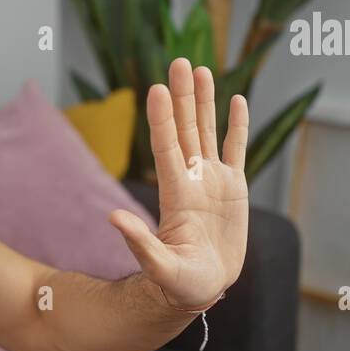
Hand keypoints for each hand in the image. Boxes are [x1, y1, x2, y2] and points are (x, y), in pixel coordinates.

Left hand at [109, 57, 249, 309]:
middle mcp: (192, 179)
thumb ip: (139, 242)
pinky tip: (237, 99)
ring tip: (201, 70)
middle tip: (179, 62)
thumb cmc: (178, 283)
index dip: (162, 119)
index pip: (166, 148)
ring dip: (204, 102)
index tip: (157, 89)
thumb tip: (113, 216)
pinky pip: (236, 149)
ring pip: (207, 132)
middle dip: (183, 97)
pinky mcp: (234, 188)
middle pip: (185, 130)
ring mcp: (212, 181)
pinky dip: (237, 125)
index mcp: (175, 195)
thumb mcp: (159, 266)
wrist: (201, 288)